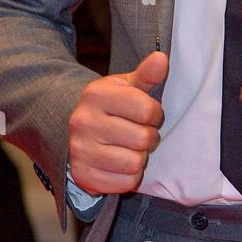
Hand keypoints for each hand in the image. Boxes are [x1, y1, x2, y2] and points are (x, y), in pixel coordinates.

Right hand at [68, 51, 166, 194]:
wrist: (81, 131)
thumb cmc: (112, 106)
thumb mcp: (127, 87)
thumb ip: (147, 75)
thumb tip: (161, 59)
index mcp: (95, 94)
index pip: (147, 109)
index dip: (154, 114)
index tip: (145, 113)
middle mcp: (82, 122)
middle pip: (143, 138)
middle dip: (148, 137)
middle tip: (138, 133)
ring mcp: (79, 150)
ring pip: (134, 163)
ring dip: (139, 158)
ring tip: (129, 148)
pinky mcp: (82, 176)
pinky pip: (124, 183)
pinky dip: (129, 176)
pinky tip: (120, 164)